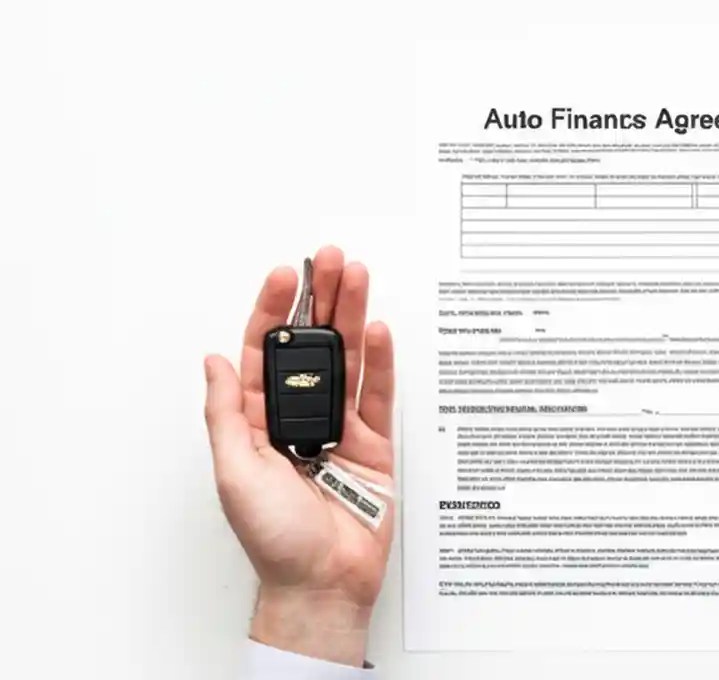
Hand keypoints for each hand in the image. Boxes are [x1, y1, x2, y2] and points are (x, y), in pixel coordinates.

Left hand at [202, 246, 394, 667]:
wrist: (322, 582)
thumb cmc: (273, 540)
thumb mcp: (233, 472)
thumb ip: (227, 412)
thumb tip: (214, 361)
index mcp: (257, 421)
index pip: (264, 353)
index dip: (272, 312)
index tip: (284, 276)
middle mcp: (299, 418)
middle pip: (311, 346)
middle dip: (320, 300)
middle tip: (330, 259)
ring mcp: (339, 428)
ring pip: (347, 360)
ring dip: (352, 316)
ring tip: (357, 276)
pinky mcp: (373, 444)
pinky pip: (378, 395)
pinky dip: (381, 362)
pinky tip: (379, 330)